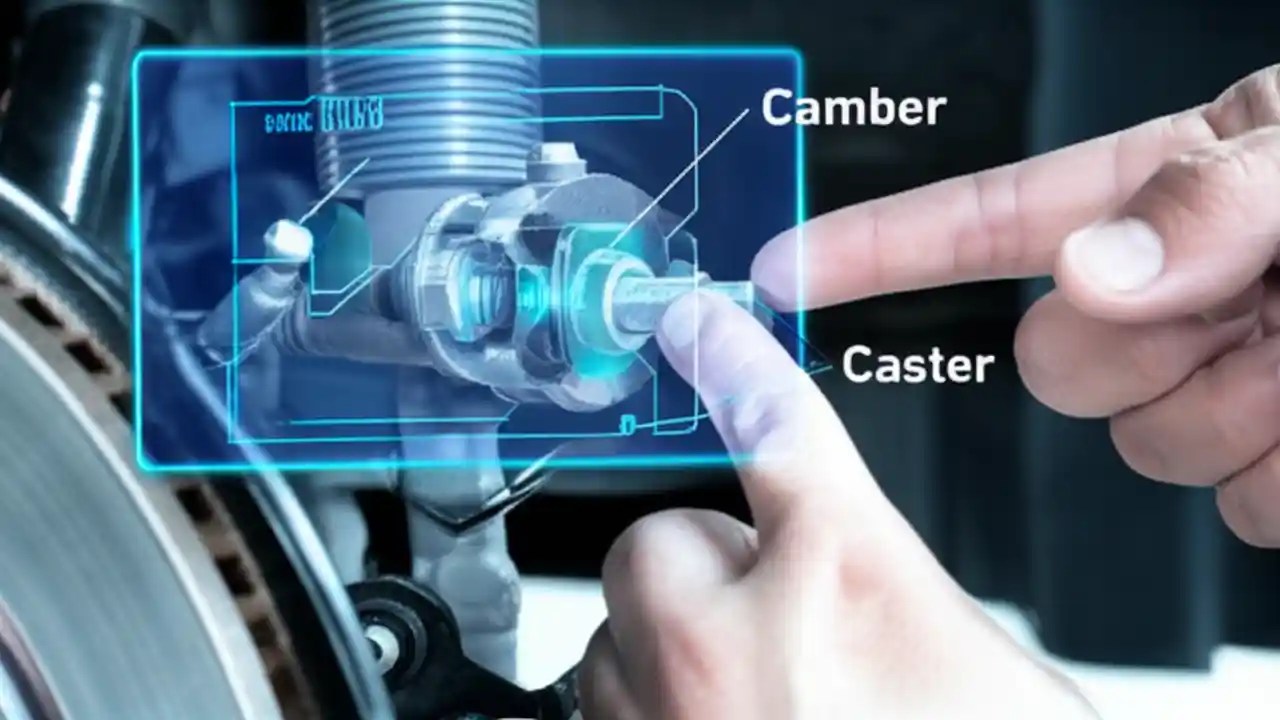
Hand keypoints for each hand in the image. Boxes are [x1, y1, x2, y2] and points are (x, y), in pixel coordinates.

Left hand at [578, 292, 1096, 719]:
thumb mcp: (969, 656)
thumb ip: (884, 575)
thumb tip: (826, 537)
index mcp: (846, 583)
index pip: (778, 427)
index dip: (736, 362)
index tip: (696, 324)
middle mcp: (733, 643)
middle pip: (662, 542)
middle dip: (710, 573)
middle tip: (782, 630)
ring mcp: (668, 718)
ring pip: (621, 630)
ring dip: (672, 651)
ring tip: (760, 705)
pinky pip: (602, 709)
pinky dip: (649, 707)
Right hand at [752, 65, 1279, 546]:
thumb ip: (1206, 202)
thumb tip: (1088, 273)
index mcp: (1162, 190)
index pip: (982, 220)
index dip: (874, 247)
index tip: (786, 270)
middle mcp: (1173, 289)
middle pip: (1054, 361)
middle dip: (1138, 353)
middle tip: (1246, 309)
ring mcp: (1216, 380)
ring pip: (1142, 443)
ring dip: (1230, 412)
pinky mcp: (1261, 461)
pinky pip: (1232, 504)